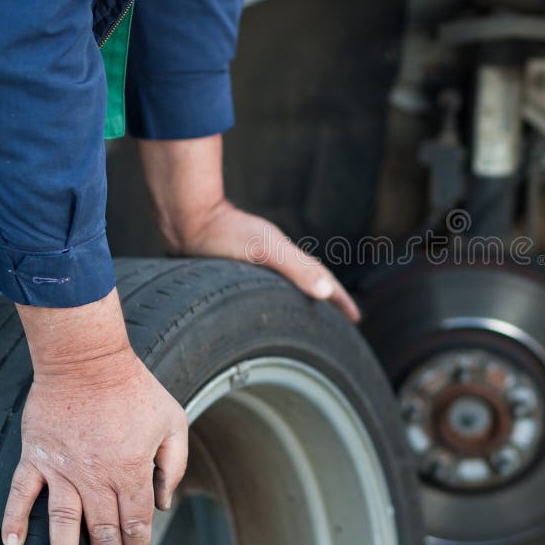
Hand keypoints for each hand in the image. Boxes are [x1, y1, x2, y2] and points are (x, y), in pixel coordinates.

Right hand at [2, 292, 187, 544]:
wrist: (89, 361)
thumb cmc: (134, 388)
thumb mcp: (173, 420)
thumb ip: (173, 463)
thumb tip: (164, 500)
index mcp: (132, 469)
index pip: (137, 521)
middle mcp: (97, 476)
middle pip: (104, 530)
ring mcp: (63, 469)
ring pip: (64, 524)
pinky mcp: (37, 457)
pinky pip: (22, 494)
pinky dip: (14, 520)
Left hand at [138, 135, 359, 322]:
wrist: (188, 220)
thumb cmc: (225, 233)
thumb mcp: (266, 249)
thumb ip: (297, 268)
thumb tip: (327, 292)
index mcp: (289, 260)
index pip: (324, 283)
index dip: (341, 301)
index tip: (356, 318)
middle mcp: (277, 263)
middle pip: (310, 286)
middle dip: (328, 303)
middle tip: (342, 323)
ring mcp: (258, 267)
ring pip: (288, 289)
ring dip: (303, 302)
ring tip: (310, 321)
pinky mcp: (237, 273)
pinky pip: (268, 292)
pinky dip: (278, 302)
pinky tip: (268, 310)